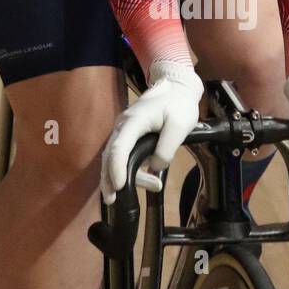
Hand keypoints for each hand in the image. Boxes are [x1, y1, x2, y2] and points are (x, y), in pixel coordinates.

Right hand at [100, 60, 204, 204]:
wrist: (176, 88)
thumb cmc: (178, 104)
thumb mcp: (179, 125)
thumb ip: (167, 147)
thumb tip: (156, 166)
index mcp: (133, 121)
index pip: (119, 147)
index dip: (116, 168)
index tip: (118, 186)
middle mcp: (123, 127)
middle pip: (111, 155)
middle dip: (109, 178)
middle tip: (111, 200)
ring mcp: (125, 131)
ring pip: (116, 157)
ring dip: (125, 176)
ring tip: (150, 188)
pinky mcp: (131, 137)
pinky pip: (126, 155)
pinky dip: (132, 169)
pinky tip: (149, 181)